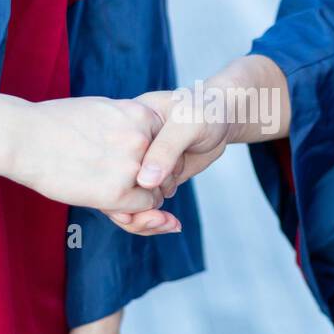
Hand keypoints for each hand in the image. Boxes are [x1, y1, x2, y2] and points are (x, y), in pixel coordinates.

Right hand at [0, 90, 165, 213]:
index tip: (141, 163)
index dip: (157, 158)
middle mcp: (143, 139)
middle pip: (169, 169)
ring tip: (115, 188)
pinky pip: (143, 207)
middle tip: (130, 181)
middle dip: (154, 179)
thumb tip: (145, 135)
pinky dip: (133, 208)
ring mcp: (132, 166)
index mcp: (142, 114)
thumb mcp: (102, 110)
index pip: (169, 144)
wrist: (23, 138)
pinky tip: (109, 198)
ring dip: (144, 196)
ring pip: (158, 190)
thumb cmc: (56, 124)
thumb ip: (129, 123)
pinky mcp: (117, 193)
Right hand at [100, 87, 231, 235]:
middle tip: (159, 219)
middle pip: (114, 186)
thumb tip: (145, 181)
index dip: (119, 186)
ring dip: (145, 217)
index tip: (144, 199)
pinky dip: (154, 218)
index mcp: (127, 125)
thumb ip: (167, 148)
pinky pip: (144, 204)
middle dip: (132, 210)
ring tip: (168, 223)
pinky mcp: (155, 177)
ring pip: (129, 200)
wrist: (223, 117)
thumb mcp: (187, 122)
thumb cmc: (206, 110)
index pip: (109, 162)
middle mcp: (128, 147)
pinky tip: (172, 223)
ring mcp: (141, 164)